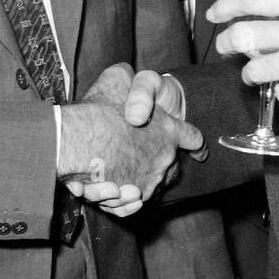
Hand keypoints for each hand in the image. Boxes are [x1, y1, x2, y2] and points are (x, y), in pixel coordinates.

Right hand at [56, 65, 204, 217]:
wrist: (79, 140)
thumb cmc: (99, 108)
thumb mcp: (117, 77)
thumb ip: (130, 78)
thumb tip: (131, 78)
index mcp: (169, 131)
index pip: (192, 137)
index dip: (195, 141)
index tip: (199, 148)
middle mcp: (165, 159)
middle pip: (169, 164)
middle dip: (156, 160)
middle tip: (136, 154)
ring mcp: (150, 181)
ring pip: (149, 183)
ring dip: (137, 179)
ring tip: (118, 174)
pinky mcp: (131, 198)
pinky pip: (133, 201)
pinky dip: (124, 197)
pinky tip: (114, 190)